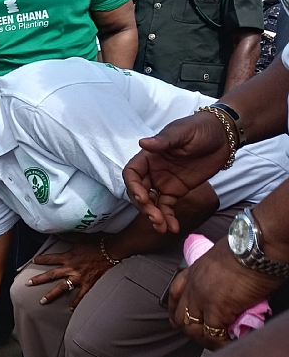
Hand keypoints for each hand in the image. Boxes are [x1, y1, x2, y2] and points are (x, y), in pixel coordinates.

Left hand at [27, 238, 114, 309]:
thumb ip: (68, 236)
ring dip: (51, 295)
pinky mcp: (88, 284)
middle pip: (51, 275)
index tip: (33, 261)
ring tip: (42, 301)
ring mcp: (79, 278)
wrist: (111, 252)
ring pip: (61, 288)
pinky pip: (80, 296)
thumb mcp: (80, 238)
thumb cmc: (97, 244)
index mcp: (68, 257)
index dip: (41, 259)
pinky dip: (76, 302)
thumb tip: (58, 232)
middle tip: (28, 284)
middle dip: (39, 279)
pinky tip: (70, 308)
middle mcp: (71, 268)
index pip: (51, 258)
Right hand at [123, 112, 230, 233]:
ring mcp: (164, 182)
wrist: (224, 135)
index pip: (132, 173)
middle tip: (155, 218)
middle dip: (144, 206)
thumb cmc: (200, 128)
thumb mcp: (182, 132)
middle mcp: (153, 170)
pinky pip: (168, 207)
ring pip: (152, 202)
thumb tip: (142, 143)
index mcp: (149, 156)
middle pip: (139, 192)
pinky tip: (173, 227)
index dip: (133, 187)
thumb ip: (163, 141)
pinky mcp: (177, 190)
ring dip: (154, 216)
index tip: (143, 198)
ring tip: (162, 228)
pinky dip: (168, 218)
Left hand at [169, 239, 282, 349]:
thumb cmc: (243, 248)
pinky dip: (221, 343)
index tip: (177, 321)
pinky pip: (213, 335)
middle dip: (190, 330)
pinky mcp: (216, 309)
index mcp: (193, 271)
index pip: (175, 294)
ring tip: (219, 343)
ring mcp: (201, 298)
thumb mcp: (220, 259)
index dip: (175, 310)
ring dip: (205, 340)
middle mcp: (192, 286)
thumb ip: (216, 275)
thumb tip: (227, 287)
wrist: (252, 246)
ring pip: (193, 329)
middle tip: (204, 338)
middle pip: (180, 316)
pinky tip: (230, 344)